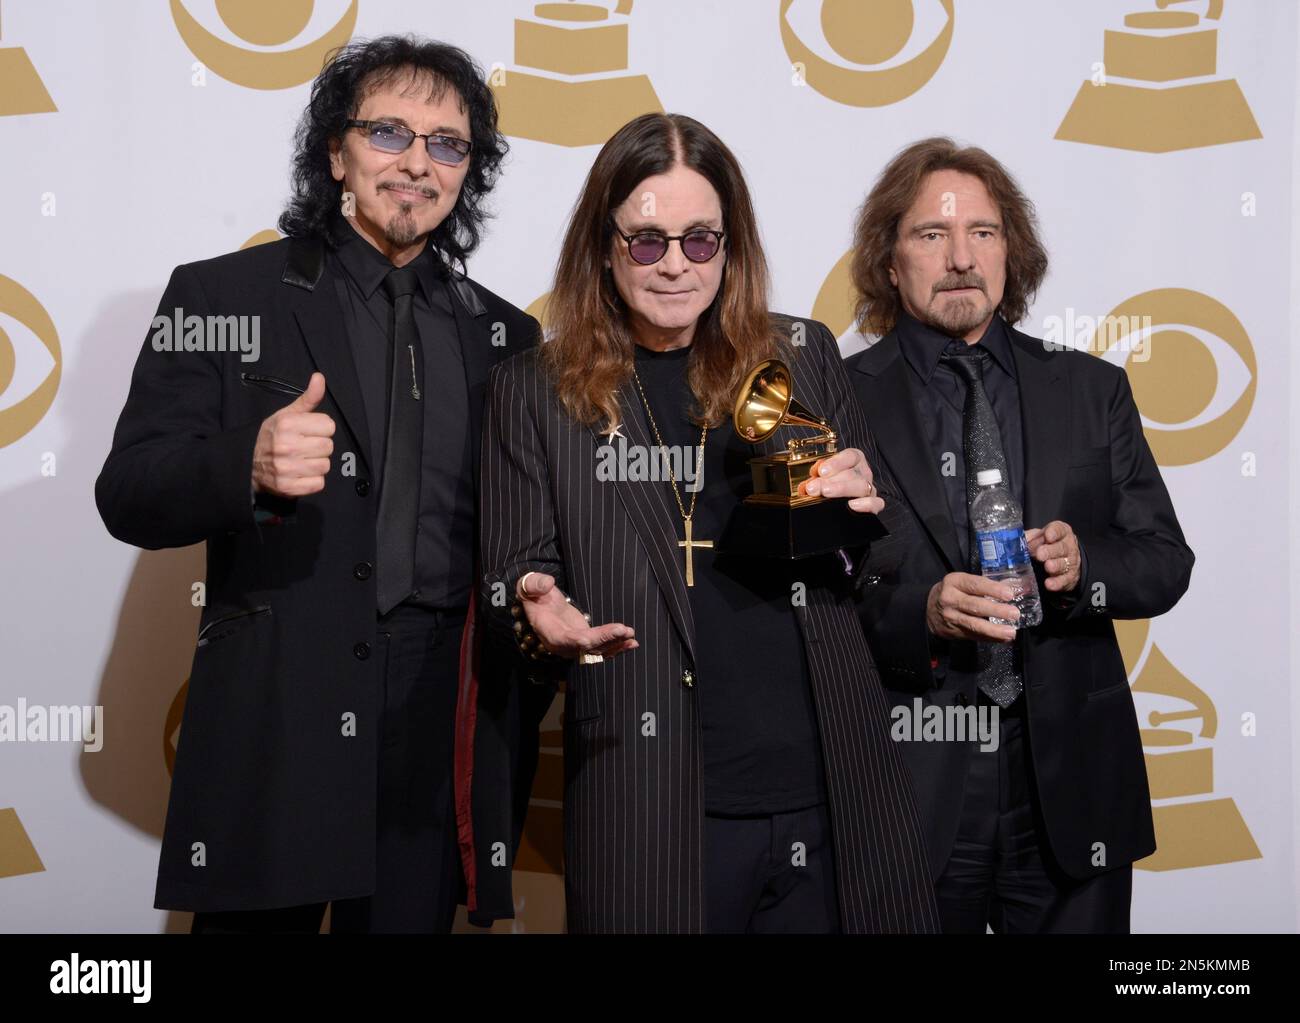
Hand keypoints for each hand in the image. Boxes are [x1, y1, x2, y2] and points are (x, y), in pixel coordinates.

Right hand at [251, 372, 334, 497]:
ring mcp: (286, 468)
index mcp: (287, 424)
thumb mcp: (287, 414)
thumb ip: (308, 398)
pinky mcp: (288, 487)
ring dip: (317, 464)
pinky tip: (301, 473)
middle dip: (319, 446)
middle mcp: (286, 446)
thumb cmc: (273, 436)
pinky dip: (313, 480)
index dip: (321, 428)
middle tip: (305, 446)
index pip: (329, 426)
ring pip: (325, 465)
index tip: (309, 431)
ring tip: (302, 460)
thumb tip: (320, 377)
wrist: (248, 463)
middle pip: (328, 446)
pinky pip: (319, 484)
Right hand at [516, 572, 637, 659]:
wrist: (537, 603)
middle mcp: (562, 645)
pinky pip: (600, 649)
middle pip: (587, 648)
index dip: (592, 638)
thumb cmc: (533, 594)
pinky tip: (631, 643)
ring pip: (596, 651)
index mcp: (549, 632)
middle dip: (608, 641)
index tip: (611, 631)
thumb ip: (534, 585)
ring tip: (632, 638)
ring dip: (615, 645)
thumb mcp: (528, 586)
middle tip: (626, 631)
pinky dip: (616, 647)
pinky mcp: (583, 642)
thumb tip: (548, 584)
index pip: (571, 641)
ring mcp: (573, 646)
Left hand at [800, 447, 884, 513]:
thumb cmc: (828, 484)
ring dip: (841, 489)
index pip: (850, 456)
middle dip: (830, 480)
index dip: (836, 463)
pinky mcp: (874, 504)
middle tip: (814, 487)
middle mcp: (863, 472)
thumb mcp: (820, 477)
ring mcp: (870, 488)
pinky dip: (866, 504)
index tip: (821, 471)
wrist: (836, 501)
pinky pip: (876, 503)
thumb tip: (810, 481)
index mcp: (853, 460)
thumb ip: (816, 476)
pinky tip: (852, 505)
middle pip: (852, 474)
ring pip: (862, 486)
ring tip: (825, 493)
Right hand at [926, 572, 1017, 642]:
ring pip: (974, 624)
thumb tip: (1013, 587)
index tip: (1009, 595)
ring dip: (994, 630)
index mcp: (954, 582)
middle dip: (996, 610)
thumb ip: (984, 585)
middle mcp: (950, 599)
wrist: (928, 608)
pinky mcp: (954, 631)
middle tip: (1014, 613)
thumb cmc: (952, 591)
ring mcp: (951, 617)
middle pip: (975, 606)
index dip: (993, 590)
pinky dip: (990, 638)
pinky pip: (974, 636)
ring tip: (1011, 632)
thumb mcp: (962, 582)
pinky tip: (1003, 639)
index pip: (975, 585)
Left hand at [1026, 520, 1080, 591]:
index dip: (1054, 533)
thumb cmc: (1048, 545)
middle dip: (1050, 551)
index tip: (1047, 536)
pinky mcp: (1069, 577)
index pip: (1059, 530)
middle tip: (1040, 554)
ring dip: (1055, 566)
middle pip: (1061, 547)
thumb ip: (1029, 537)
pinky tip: (1049, 584)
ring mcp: (1070, 562)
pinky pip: (1064, 580)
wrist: (1066, 560)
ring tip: (1048, 567)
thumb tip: (1016, 542)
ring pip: (1063, 564)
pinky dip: (1056, 582)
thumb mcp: (1039, 537)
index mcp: (1061, 533)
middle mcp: (1068, 546)